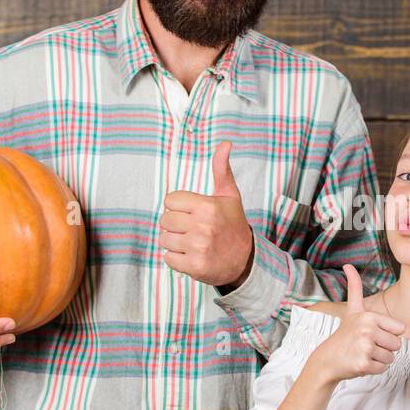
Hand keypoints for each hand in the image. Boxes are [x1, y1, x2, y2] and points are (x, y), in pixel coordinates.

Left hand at [159, 140, 253, 287]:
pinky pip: (168, 258)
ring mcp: (198, 247)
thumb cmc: (233, 225)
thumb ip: (222, 169)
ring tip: (191, 243)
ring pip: (164, 240)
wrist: (246, 260)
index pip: (170, 201)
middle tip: (192, 230)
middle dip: (175, 225)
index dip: (178, 207)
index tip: (192, 214)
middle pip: (165, 221)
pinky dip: (177, 259)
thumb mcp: (230, 196)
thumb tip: (225, 143)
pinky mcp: (195, 266)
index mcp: (208, 206)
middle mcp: (203, 226)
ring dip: (174, 243)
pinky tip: (192, 256)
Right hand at [307, 264, 405, 384]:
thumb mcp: (352, 310)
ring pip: (391, 357)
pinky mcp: (364, 364)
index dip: (388, 333)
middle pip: (397, 344)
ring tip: (363, 353)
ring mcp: (365, 348)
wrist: (327, 359)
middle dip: (385, 348)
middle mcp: (367, 330)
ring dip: (379, 359)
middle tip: (366, 345)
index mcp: (369, 316)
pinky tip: (361, 363)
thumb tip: (348, 265)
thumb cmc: (345, 334)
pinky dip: (374, 369)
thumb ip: (354, 287)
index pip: (400, 329)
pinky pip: (383, 368)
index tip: (372, 333)